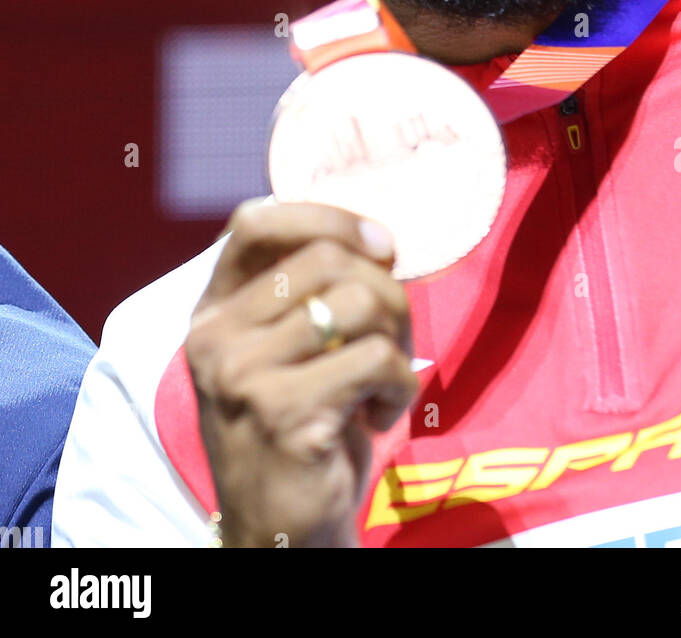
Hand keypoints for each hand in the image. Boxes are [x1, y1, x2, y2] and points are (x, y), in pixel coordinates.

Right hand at [185, 200, 417, 547]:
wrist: (278, 530)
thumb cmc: (298, 426)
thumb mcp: (284, 348)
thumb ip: (306, 290)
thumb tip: (380, 240)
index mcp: (213, 309)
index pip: (255, 220)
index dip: (328, 217)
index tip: (381, 244)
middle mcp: (215, 336)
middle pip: (326, 257)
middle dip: (387, 290)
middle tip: (393, 337)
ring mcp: (243, 374)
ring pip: (359, 302)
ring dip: (397, 339)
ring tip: (384, 379)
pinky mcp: (284, 413)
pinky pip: (377, 359)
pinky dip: (399, 386)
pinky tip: (377, 415)